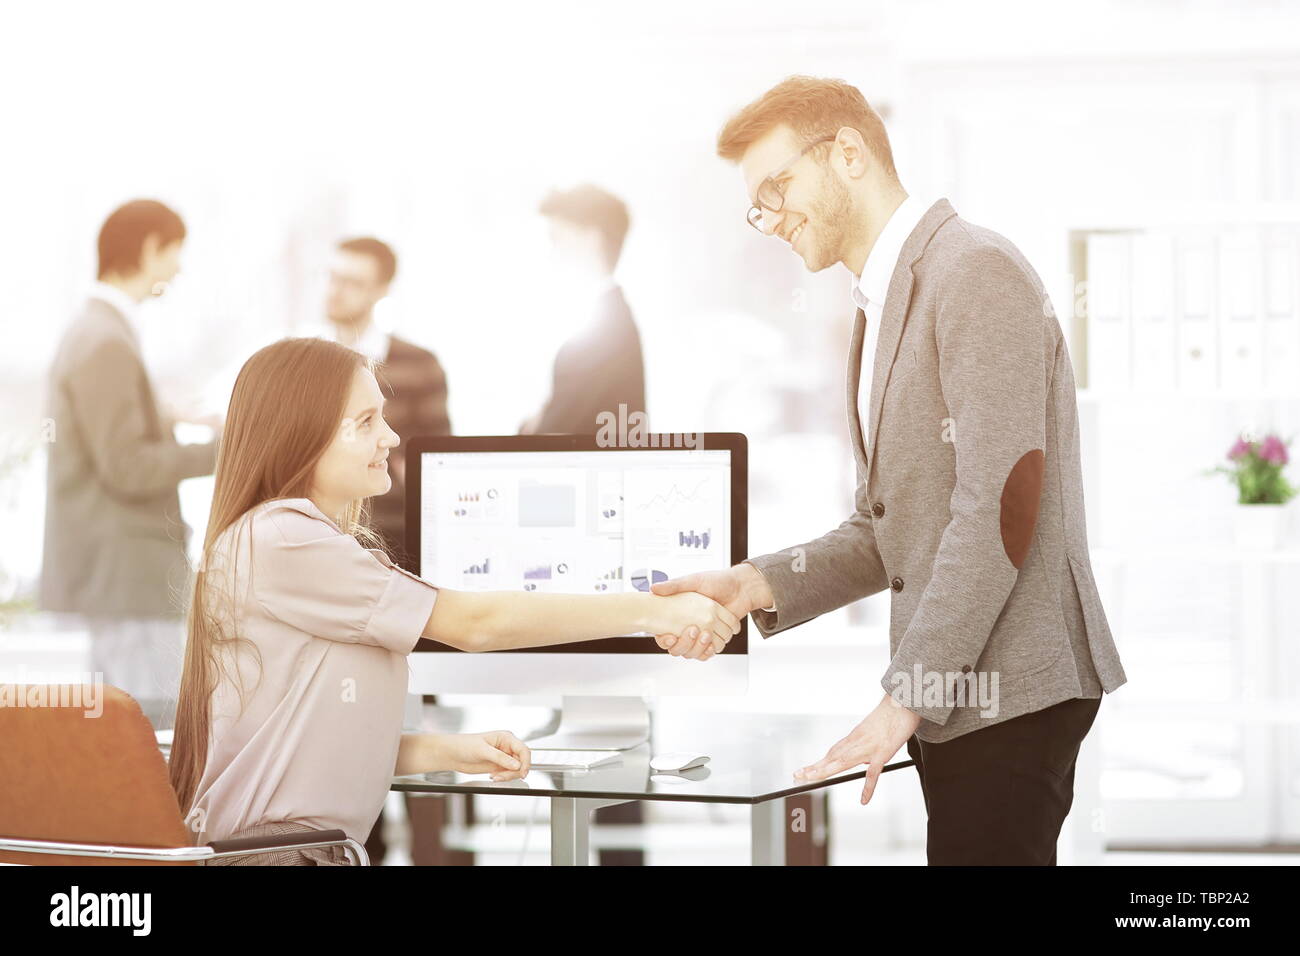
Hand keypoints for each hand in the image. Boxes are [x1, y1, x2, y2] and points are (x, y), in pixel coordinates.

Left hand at [441, 731, 531, 780]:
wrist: (453, 755)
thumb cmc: (464, 745)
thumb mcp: (483, 750)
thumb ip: (500, 758)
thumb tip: (517, 764)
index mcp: (505, 738)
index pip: (523, 749)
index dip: (526, 761)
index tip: (522, 772)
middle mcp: (506, 747)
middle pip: (521, 762)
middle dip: (514, 772)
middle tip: (502, 776)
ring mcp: (503, 758)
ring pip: (516, 770)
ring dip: (507, 776)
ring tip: (495, 777)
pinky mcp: (498, 767)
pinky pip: (508, 775)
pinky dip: (503, 778)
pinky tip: (493, 776)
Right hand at [650, 564, 772, 659]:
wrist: (741, 587)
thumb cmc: (718, 580)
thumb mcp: (694, 580)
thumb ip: (674, 585)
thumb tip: (654, 588)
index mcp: (682, 614)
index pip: (665, 633)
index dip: (664, 639)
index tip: (668, 635)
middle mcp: (691, 625)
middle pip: (679, 647)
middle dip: (684, 643)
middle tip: (693, 629)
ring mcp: (704, 633)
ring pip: (693, 652)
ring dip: (697, 647)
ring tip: (704, 634)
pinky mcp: (717, 638)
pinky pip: (708, 652)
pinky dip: (708, 651)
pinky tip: (710, 643)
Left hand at [792, 692, 922, 804]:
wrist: (903, 702)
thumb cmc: (892, 715)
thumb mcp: (874, 731)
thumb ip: (867, 746)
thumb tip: (865, 763)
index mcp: (855, 737)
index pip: (832, 752)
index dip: (818, 763)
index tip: (805, 771)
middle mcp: (857, 742)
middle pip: (832, 757)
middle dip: (814, 768)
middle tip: (797, 776)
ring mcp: (868, 747)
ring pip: (843, 762)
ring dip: (826, 771)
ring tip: (811, 779)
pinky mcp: (882, 753)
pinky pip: (873, 773)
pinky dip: (868, 787)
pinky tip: (864, 800)